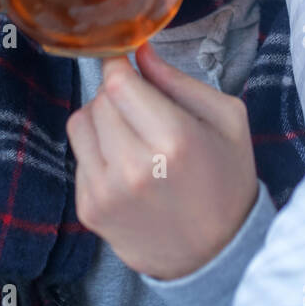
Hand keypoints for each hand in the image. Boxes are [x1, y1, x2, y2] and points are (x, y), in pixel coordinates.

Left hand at [65, 41, 258, 280]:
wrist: (215, 254)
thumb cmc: (226, 180)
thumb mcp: (226, 120)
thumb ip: (178, 80)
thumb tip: (139, 51)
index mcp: (174, 140)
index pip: (118, 82)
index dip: (119, 65)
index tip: (127, 63)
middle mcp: (135, 168)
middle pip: (98, 100)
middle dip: (117, 94)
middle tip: (142, 108)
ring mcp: (107, 192)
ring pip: (80, 123)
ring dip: (102, 119)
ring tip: (132, 135)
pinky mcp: (90, 210)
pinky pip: (78, 156)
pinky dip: (98, 150)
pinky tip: (126, 165)